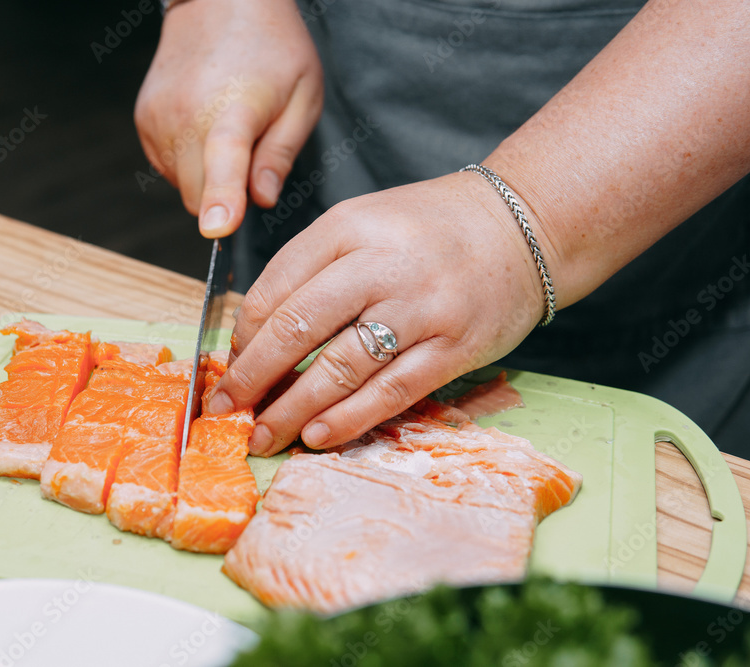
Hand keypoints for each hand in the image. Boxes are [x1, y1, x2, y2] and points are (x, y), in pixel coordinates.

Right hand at [134, 0, 322, 236]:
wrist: (220, 2)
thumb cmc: (272, 48)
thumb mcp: (303, 97)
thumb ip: (282, 154)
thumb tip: (262, 199)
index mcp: (234, 110)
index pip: (224, 162)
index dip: (222, 200)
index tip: (218, 229)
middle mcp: (187, 115)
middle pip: (198, 197)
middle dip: (225, 196)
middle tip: (251, 152)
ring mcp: (158, 118)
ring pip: (181, 186)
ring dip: (206, 177)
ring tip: (228, 130)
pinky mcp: (143, 119)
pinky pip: (167, 168)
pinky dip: (188, 163)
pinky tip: (205, 127)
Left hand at [205, 172, 555, 455]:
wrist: (523, 224)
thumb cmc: (430, 229)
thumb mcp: (363, 223)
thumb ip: (314, 269)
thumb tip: (258, 337)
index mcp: (348, 227)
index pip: (274, 288)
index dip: (242, 337)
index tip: (230, 367)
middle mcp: (381, 264)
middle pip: (297, 328)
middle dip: (253, 377)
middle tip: (226, 410)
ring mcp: (421, 307)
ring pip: (340, 367)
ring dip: (294, 409)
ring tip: (265, 435)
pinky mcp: (455, 346)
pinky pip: (392, 390)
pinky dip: (350, 418)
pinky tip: (318, 436)